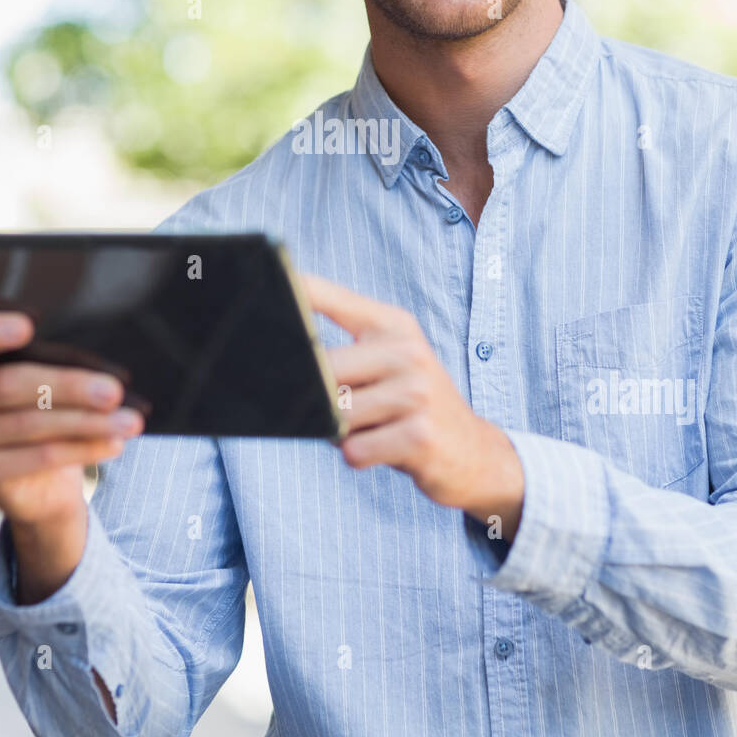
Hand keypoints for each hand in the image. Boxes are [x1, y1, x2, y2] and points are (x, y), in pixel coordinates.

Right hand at [0, 311, 144, 529]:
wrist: (33, 473)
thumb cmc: (34, 402)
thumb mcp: (35, 372)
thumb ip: (45, 361)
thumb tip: (100, 372)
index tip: (30, 324)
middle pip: (7, 385)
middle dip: (69, 386)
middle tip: (114, 391)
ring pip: (30, 423)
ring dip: (88, 421)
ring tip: (130, 420)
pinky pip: (40, 456)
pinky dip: (82, 447)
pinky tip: (114, 442)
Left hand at [301, 275, 523, 539]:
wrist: (475, 453)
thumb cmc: (413, 405)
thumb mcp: (390, 361)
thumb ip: (343, 349)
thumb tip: (278, 352)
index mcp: (392, 324)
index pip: (327, 298)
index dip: (291, 292)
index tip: (261, 282)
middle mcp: (406, 350)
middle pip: (323, 368)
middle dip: (317, 396)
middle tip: (342, 406)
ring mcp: (416, 392)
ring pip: (337, 414)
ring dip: (341, 431)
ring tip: (373, 427)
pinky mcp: (419, 436)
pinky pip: (353, 450)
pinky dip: (358, 455)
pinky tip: (385, 449)